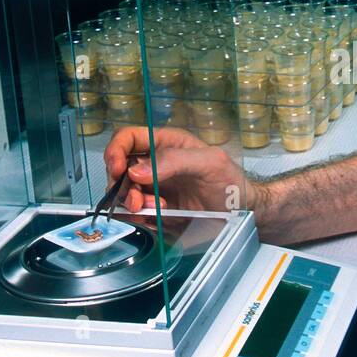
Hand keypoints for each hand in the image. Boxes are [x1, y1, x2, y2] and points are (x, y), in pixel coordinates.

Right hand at [104, 125, 255, 216]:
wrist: (241, 212)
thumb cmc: (231, 181)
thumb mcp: (210, 162)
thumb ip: (174, 160)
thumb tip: (137, 170)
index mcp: (166, 143)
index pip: (128, 138)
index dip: (115, 151)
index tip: (117, 169)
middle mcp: (155, 163)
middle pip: (119, 169)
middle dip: (123, 186)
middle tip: (139, 200)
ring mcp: (153, 187)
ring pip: (124, 193)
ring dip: (133, 203)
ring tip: (158, 209)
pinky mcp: (155, 209)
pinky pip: (134, 212)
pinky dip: (138, 217)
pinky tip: (155, 218)